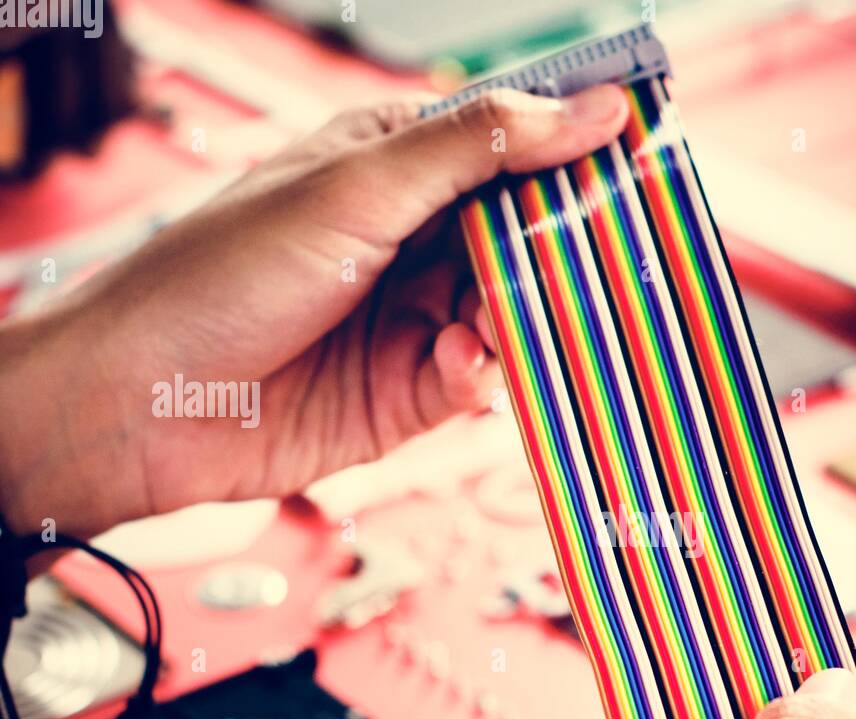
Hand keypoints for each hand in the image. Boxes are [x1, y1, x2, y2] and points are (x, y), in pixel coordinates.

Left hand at [0, 86, 629, 537]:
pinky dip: (480, 370)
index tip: (640, 153)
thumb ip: (480, 148)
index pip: (512, 147)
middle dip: (562, 246)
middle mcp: (414, 242)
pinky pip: (478, 378)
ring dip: (522, 316)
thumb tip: (594, 106)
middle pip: (525, 236)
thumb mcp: (359, 187)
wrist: (144, 402)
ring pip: (514, 312)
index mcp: (398, 168)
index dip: (575, 150)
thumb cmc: (225, 271)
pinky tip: (458, 361)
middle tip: (610, 254)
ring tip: (504, 314)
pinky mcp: (410, 395)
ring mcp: (415, 319)